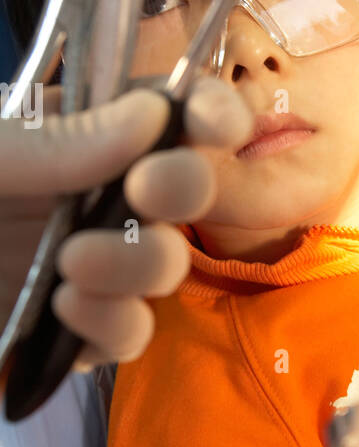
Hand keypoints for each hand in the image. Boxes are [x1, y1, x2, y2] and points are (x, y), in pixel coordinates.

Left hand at [0, 78, 251, 369]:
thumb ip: (55, 142)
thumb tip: (153, 115)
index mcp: (64, 131)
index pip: (162, 110)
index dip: (207, 111)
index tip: (213, 124)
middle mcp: (83, 193)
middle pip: (183, 191)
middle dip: (181, 191)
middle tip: (144, 195)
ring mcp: (77, 265)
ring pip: (162, 267)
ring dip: (140, 268)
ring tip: (72, 270)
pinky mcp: (58, 333)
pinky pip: (123, 336)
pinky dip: (112, 330)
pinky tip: (64, 316)